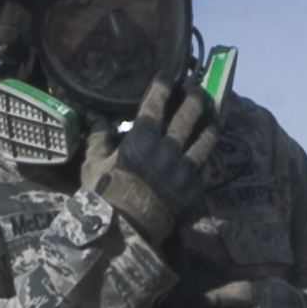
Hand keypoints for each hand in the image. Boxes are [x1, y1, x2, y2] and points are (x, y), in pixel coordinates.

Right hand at [90, 75, 219, 237]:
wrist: (125, 231)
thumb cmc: (104, 195)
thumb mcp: (93, 165)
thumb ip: (98, 140)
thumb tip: (96, 119)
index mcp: (141, 140)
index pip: (154, 105)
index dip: (162, 88)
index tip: (168, 77)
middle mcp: (167, 150)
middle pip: (187, 117)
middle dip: (194, 99)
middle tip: (198, 89)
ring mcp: (183, 170)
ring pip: (203, 141)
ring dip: (209, 127)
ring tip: (213, 119)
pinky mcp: (193, 189)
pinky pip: (204, 168)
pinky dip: (206, 158)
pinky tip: (208, 152)